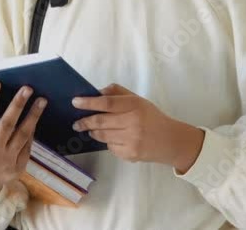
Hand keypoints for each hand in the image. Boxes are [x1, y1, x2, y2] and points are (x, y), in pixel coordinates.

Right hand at [0, 81, 46, 200]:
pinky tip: (36, 118)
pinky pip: (27, 148)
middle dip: (18, 105)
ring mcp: (8, 162)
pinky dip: (32, 134)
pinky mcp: (18, 168)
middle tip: (27, 88)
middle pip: (8, 126)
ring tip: (42, 101)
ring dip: (33, 117)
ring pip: (23, 136)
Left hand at [72, 83, 203, 173]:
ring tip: (91, 129)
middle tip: (76, 123)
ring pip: (102, 136)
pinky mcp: (130, 154)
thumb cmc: (151, 117)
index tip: (75, 102)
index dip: (89, 103)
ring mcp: (131, 140)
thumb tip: (96, 92)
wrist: (170, 141)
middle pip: (100, 122)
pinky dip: (108, 142)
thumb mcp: (138, 100)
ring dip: (93, 132)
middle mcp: (133, 122)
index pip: (107, 103)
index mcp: (134, 105)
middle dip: (85, 122)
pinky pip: (110, 147)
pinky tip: (114, 139)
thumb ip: (117, 93)